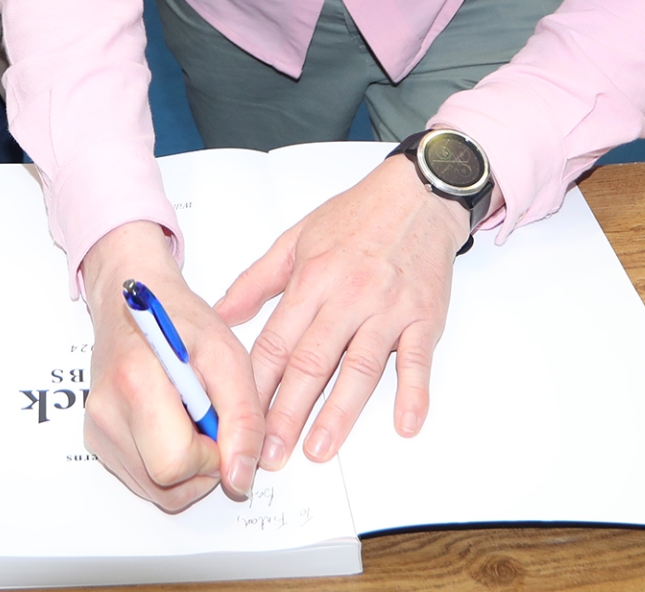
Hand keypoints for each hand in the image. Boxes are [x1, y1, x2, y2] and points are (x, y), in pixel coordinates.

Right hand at [80, 221, 265, 511]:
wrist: (133, 302)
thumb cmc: (180, 321)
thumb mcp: (228, 357)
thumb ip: (243, 418)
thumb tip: (240, 476)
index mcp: (136, 383)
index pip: (175, 464)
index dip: (211, 457)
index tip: (219, 425)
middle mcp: (107, 410)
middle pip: (164, 486)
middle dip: (200, 466)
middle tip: (207, 421)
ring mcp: (97, 429)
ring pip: (155, 490)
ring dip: (185, 468)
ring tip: (188, 419)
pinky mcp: (96, 441)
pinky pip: (142, 480)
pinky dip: (165, 464)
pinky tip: (170, 424)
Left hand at [214, 156, 471, 468]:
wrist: (418, 193)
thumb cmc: (357, 215)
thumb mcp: (295, 239)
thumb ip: (255, 281)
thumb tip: (220, 314)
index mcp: (312, 278)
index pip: (277, 340)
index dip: (256, 383)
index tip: (240, 415)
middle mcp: (348, 294)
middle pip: (313, 361)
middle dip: (288, 412)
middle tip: (272, 452)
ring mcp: (388, 307)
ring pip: (360, 367)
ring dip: (340, 412)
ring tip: (320, 448)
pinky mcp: (424, 316)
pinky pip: (418, 359)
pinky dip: (414, 392)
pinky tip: (404, 423)